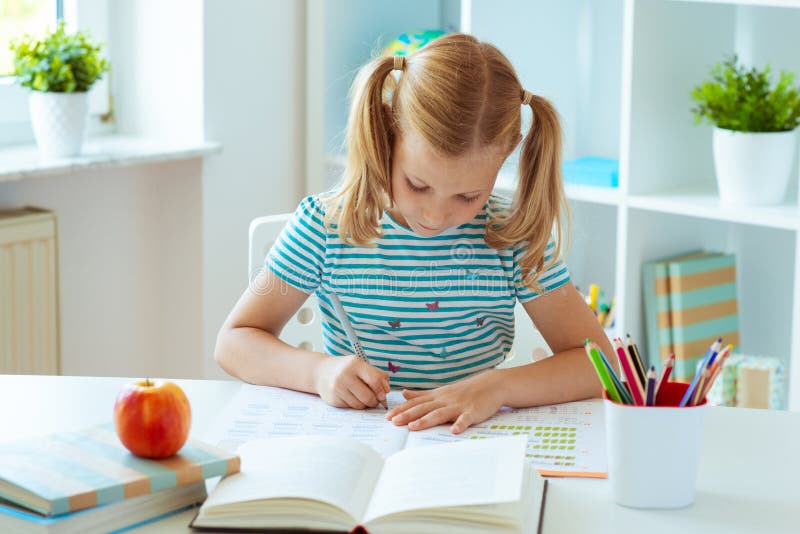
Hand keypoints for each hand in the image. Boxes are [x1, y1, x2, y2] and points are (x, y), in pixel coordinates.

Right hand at [314, 355, 389, 408]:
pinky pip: (351, 408)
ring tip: (362, 397)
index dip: (382, 390)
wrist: (322, 372)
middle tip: (375, 399)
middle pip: (368, 397)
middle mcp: (344, 375)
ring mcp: (337, 388)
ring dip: (365, 404)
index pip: (375, 380)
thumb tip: (386, 390)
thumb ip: (377, 375)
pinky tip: (351, 397)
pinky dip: (354, 405)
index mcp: (355, 364)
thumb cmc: (347, 369)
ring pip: (360, 405)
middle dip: (375, 401)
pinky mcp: (333, 399)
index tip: (384, 394)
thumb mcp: (361, 365)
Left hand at [385, 369, 504, 433]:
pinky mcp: (473, 411)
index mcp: (437, 397)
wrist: (491, 384)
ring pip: (440, 413)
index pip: (416, 403)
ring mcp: (459, 406)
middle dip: (408, 415)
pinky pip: (466, 419)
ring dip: (427, 420)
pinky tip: (454, 431)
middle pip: (424, 408)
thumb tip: (404, 393)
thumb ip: (423, 394)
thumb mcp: (442, 391)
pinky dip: (460, 424)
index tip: (387, 416)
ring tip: (414, 427)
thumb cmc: (465, 390)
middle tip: (393, 422)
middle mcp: (445, 400)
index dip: (402, 410)